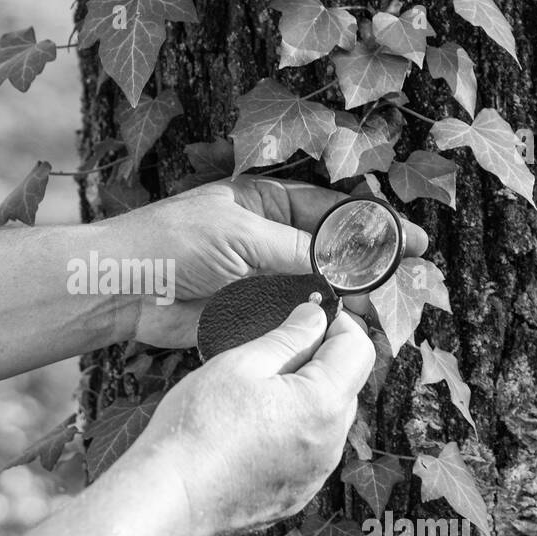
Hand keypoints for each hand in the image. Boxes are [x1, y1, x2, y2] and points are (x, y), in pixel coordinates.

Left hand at [105, 177, 428, 346]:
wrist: (124, 289)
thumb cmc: (172, 244)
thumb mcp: (242, 236)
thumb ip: (298, 249)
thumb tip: (349, 259)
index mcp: (267, 203)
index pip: (333, 211)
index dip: (374, 226)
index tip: (412, 241)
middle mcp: (270, 238)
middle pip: (333, 251)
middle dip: (369, 267)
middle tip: (409, 283)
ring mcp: (262, 277)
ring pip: (319, 288)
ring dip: (350, 300)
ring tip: (384, 313)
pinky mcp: (251, 313)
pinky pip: (295, 318)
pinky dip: (320, 325)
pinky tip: (346, 332)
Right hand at [129, 303, 372, 535]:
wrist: (172, 497)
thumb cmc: (200, 425)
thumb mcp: (242, 364)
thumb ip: (288, 337)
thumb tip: (315, 316)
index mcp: (323, 403)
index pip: (358, 349)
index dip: (337, 324)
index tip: (309, 318)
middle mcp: (331, 443)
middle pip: (345, 386)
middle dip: (320, 363)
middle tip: (273, 354)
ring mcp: (316, 475)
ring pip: (326, 422)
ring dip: (305, 400)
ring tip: (254, 398)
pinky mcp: (297, 496)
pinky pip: (307, 454)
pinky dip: (291, 436)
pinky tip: (250, 434)